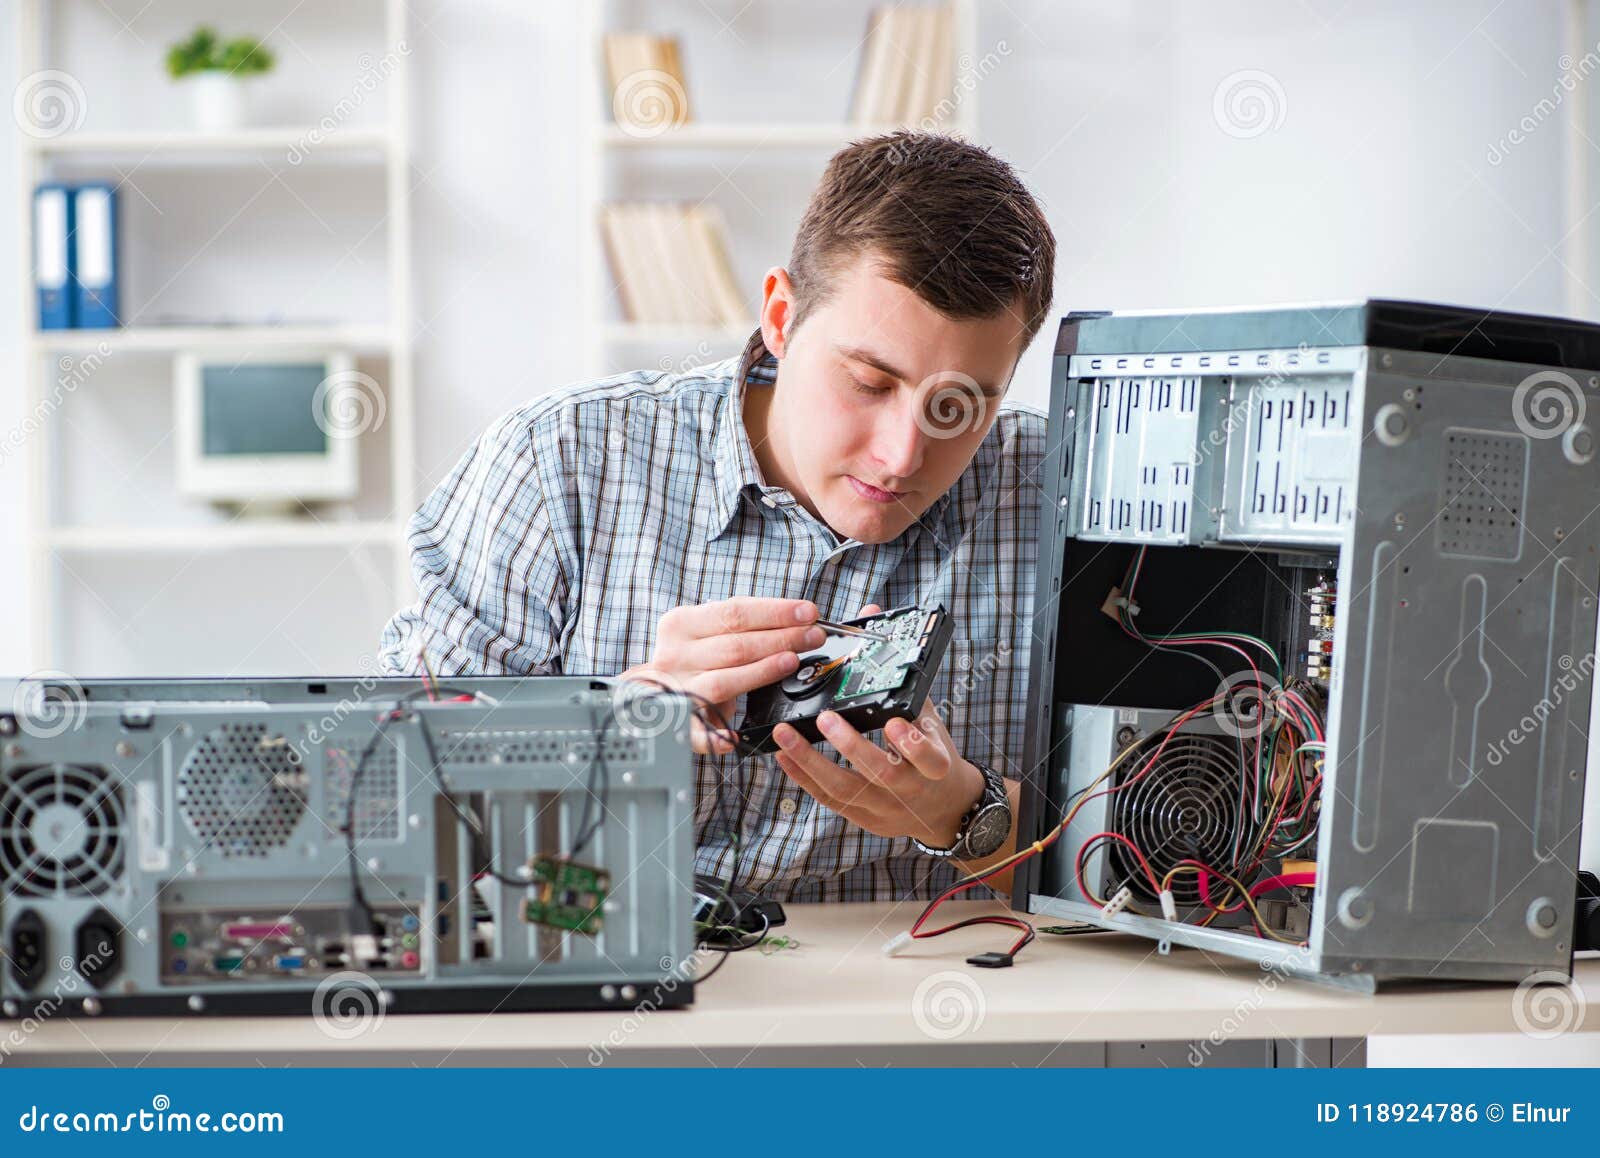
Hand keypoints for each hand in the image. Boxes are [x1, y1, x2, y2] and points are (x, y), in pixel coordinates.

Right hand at [621, 596, 824, 754]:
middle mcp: (674, 656)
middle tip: (814, 636)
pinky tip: (733, 738)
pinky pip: (697, 732)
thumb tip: (798, 618)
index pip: (734, 612)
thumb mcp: (707, 630)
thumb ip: (743, 623)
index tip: (808, 612)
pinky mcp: (678, 724)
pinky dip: (715, 736)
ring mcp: (676, 690)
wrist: (651, 692)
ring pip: (723, 681)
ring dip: (763, 671)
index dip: (776, 612)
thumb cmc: (692, 656)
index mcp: (680, 624)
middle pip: (735, 645)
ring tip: (793, 661)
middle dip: (782, 638)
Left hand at [769, 604, 984, 847]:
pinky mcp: (862, 817)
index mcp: (936, 765)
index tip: (895, 723)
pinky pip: (829, 799)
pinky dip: (804, 778)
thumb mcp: (930, 716)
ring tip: (784, 736)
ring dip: (811, 762)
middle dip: (851, 746)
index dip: (914, 745)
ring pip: (846, 789)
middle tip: (824, 719)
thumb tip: (870, 616)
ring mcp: (884, 807)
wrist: (943, 810)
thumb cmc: (933, 753)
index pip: (931, 759)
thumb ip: (901, 675)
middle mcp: (910, 789)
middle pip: (881, 774)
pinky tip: (783, 756)